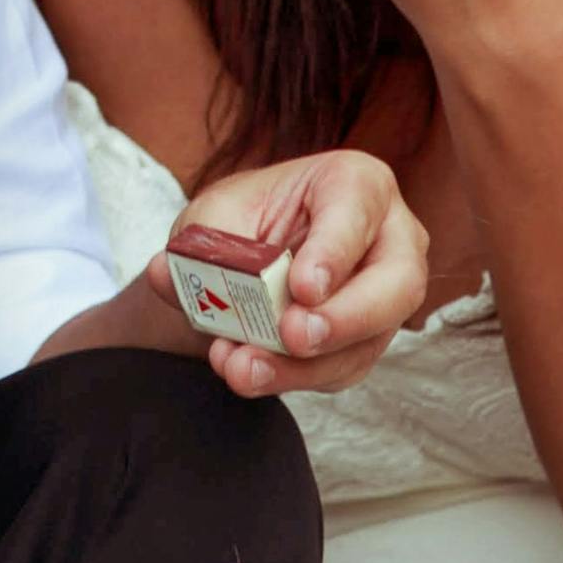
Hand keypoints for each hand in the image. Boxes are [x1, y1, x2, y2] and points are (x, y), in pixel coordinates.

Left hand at [148, 148, 426, 395]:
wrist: (244, 258)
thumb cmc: (241, 222)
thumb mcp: (212, 218)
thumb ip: (194, 248)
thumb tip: (166, 274)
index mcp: (356, 184)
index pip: (358, 211)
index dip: (335, 251)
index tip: (304, 287)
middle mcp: (388, 238)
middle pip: (397, 284)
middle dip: (344, 319)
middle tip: (293, 337)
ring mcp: (385, 295)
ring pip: (369, 340)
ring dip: (305, 365)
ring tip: (243, 367)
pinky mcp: (366, 342)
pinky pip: (342, 370)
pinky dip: (293, 378)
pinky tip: (248, 371)